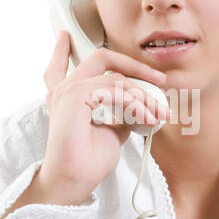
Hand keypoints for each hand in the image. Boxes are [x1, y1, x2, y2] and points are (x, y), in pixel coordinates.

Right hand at [37, 31, 169, 201]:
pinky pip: (115, 89)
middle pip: (101, 57)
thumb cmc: (87, 161)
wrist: (75, 181)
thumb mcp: (111, 131)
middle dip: (134, 65)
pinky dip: (136, 103)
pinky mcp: (75, 97)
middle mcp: (64, 90)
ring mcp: (68, 91)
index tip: (65, 37)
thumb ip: (120, 113)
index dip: (62, 50)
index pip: (59, 65)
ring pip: (116, 77)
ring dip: (144, 95)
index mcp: (66, 97)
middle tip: (158, 79)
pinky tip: (147, 118)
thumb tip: (140, 106)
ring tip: (159, 113)